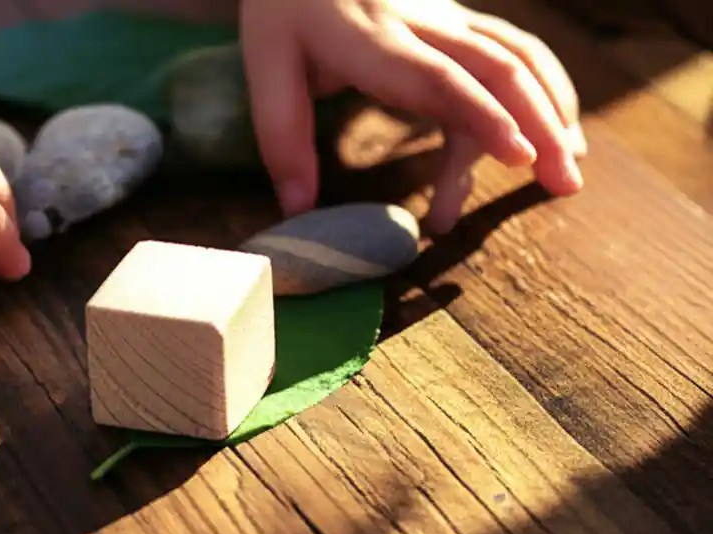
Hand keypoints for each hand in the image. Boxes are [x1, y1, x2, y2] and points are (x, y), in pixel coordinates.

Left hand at [240, 0, 586, 232]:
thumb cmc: (283, 14)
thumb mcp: (266, 72)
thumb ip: (283, 142)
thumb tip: (297, 212)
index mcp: (374, 41)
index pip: (441, 78)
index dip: (484, 115)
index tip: (518, 155)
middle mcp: (423, 25)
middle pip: (496, 68)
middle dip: (537, 126)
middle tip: (561, 186)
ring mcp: (446, 19)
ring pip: (516, 56)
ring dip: (551, 109)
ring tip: (569, 170)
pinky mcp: (456, 21)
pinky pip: (514, 47)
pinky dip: (546, 86)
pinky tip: (559, 128)